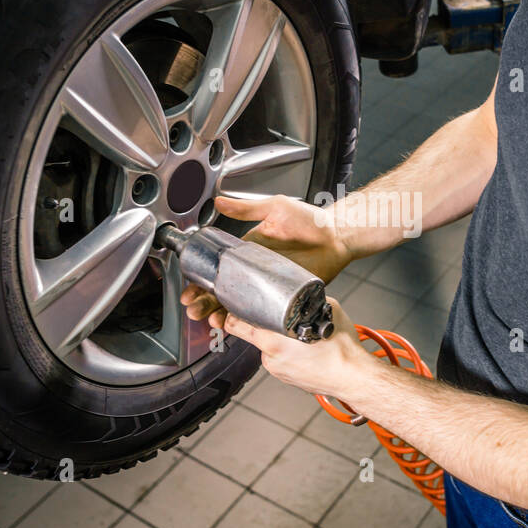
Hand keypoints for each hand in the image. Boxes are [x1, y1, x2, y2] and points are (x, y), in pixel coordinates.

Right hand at [181, 194, 354, 325]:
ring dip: (221, 314)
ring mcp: (269, 286)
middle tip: (194, 309)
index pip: (218, 269)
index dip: (201, 281)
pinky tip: (236, 326)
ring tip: (210, 320)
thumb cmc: (310, 220)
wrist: (338, 236)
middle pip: (223, 291)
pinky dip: (248, 321)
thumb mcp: (275, 208)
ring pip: (239, 305)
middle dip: (205, 302)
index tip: (189, 290)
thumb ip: (246, 208)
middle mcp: (255, 271)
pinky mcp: (285, 297)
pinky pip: (263, 312)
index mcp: (248, 251)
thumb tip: (218, 201)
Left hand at [221, 297, 373, 400]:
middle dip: (268, 324)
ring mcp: (278, 371)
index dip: (232, 314)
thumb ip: (306, 301)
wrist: (354, 378)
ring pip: (272, 347)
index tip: (234, 307)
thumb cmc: (341, 350)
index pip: (236, 326)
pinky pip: (282, 359)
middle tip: (285, 317)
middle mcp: (270, 359)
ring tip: (304, 337)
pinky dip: (290, 352)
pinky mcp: (287, 378)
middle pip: (258, 334)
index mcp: (272, 342)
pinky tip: (308, 350)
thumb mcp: (326, 310)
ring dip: (282, 339)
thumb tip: (301, 293)